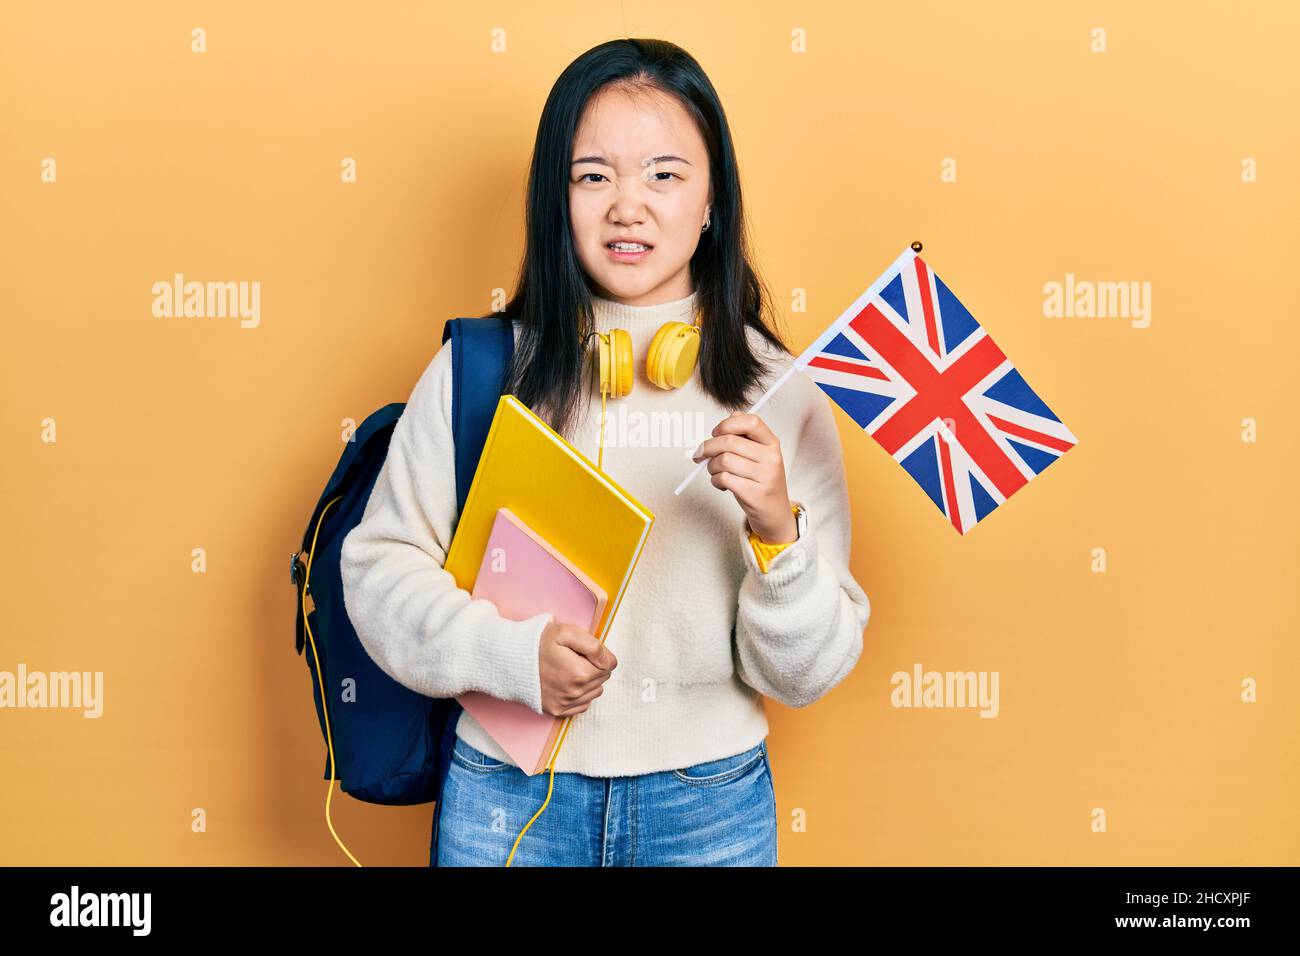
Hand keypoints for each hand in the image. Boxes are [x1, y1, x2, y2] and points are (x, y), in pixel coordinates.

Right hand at [538, 619, 616, 717]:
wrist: (509, 661)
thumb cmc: (537, 643)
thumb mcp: (566, 632)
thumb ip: (594, 646)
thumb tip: (610, 661)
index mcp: (580, 673)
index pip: (610, 665)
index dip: (599, 654)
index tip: (583, 649)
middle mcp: (575, 693)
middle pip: (603, 679)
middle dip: (594, 666)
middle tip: (574, 657)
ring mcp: (566, 704)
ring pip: (595, 692)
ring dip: (588, 680)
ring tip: (569, 668)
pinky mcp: (557, 711)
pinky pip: (582, 705)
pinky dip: (579, 694)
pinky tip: (565, 682)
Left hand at [692, 411, 797, 543]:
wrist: (775, 513)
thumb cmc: (760, 482)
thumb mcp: (759, 456)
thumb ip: (745, 437)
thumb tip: (727, 420)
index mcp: (772, 443)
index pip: (751, 422)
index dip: (728, 424)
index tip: (716, 432)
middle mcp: (771, 458)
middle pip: (729, 442)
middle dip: (707, 447)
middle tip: (700, 454)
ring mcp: (766, 476)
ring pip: (724, 460)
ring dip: (711, 467)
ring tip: (716, 472)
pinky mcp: (755, 494)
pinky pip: (724, 479)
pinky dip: (715, 481)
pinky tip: (721, 484)